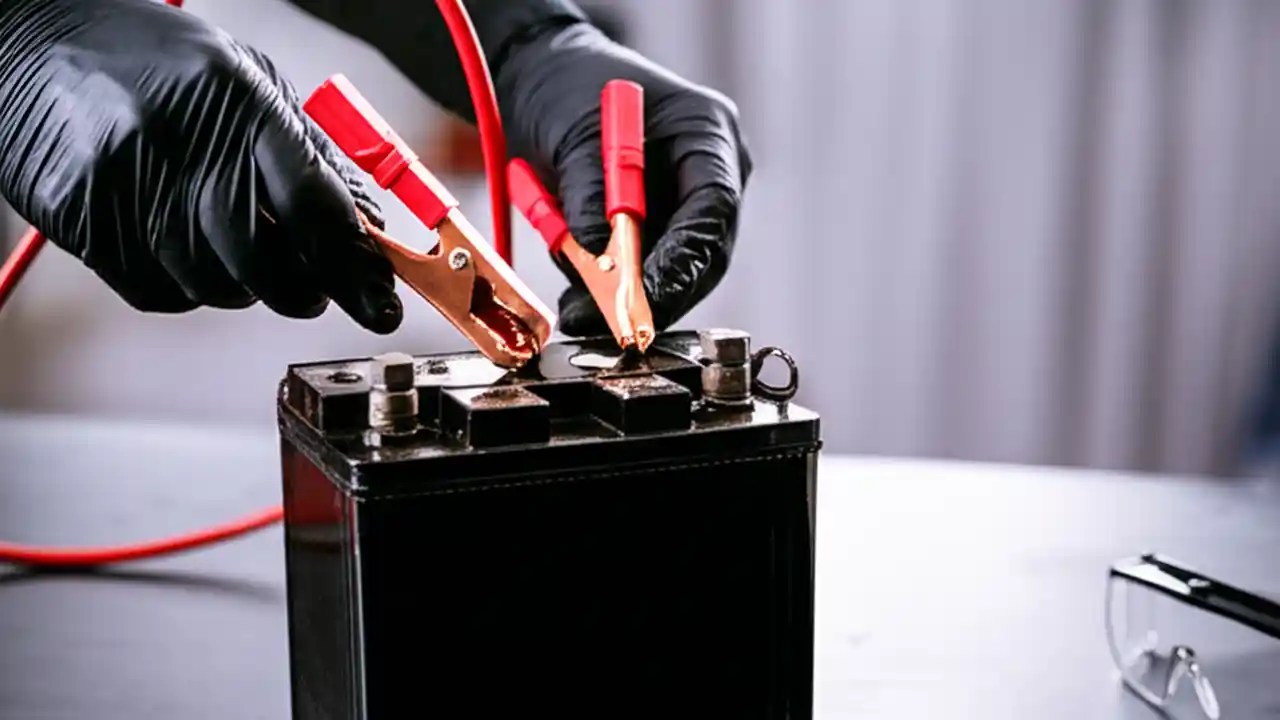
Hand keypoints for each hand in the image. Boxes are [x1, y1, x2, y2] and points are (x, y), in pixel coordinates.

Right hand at [0, 0, 400, 331]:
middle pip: (262, 262)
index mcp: (235, 99)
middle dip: (301, 291)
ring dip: (242, 286)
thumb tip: (366, 227)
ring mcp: (123, 184)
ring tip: (233, 247)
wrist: (35, 46)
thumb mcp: (247, 81)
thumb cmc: (157, 64)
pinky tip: (181, 245)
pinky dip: (187, 288)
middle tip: (311, 289)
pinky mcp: (82, 223)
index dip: (354, 267)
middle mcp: (178, 141)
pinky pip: (160, 293)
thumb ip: (310, 153)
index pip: (312, 203)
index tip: (380, 305)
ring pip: (213, 286)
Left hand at [494, 21, 751, 335]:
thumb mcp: (571, 130)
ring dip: (627, 297)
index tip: (648, 293)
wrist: (545, 79)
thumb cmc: (568, 86)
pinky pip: (641, 269)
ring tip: (580, 313)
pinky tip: (578, 300)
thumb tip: (593, 247)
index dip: (684, 257)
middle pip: (704, 252)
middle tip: (617, 326)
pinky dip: (608, 287)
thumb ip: (587, 188)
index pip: (713, 206)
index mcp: (707, 131)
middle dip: (658, 293)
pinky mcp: (655, 228)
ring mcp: (684, 203)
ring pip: (672, 271)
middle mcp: (709, 171)